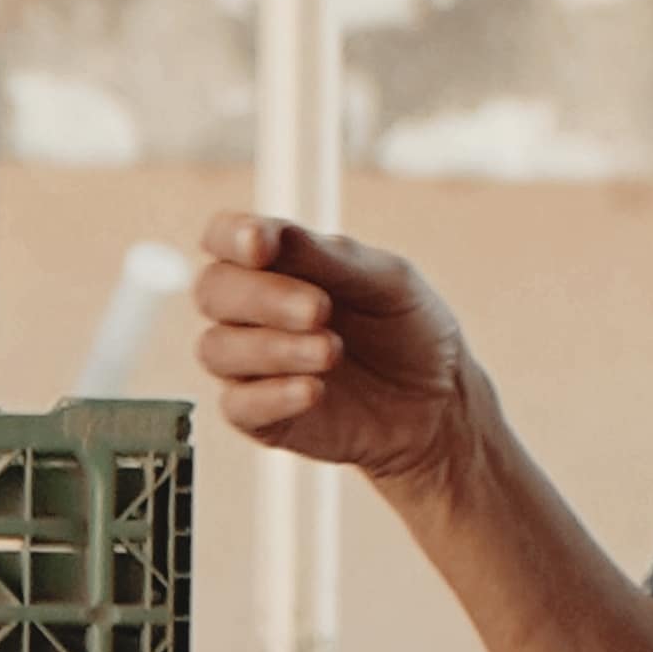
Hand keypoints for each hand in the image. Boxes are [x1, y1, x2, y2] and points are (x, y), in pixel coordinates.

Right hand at [195, 211, 479, 490]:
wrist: (438, 402)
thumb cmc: (407, 328)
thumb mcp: (385, 281)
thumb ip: (328, 258)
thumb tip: (271, 235)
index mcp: (275, 262)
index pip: (223, 237)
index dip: (231, 236)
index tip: (260, 244)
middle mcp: (251, 310)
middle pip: (214, 291)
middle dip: (264, 296)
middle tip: (321, 308)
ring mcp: (250, 365)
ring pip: (218, 349)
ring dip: (273, 347)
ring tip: (331, 351)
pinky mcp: (259, 416)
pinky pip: (238, 405)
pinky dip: (273, 395)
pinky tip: (314, 390)